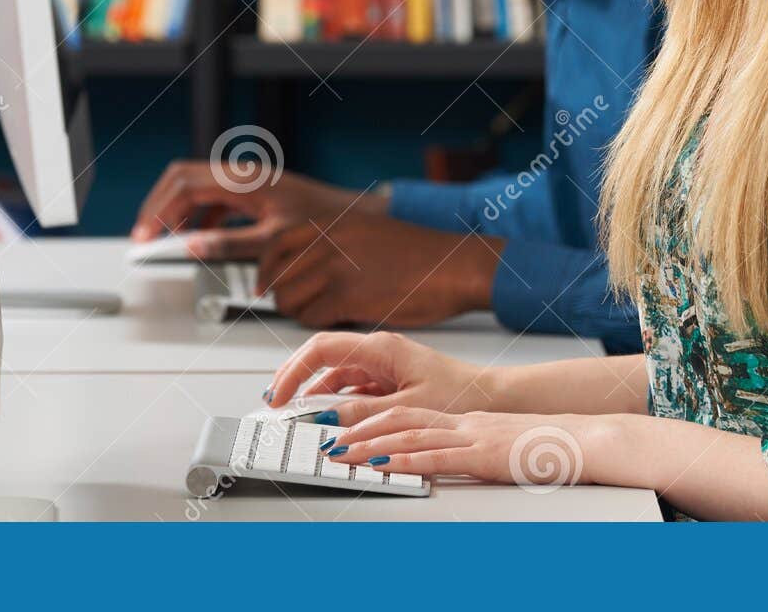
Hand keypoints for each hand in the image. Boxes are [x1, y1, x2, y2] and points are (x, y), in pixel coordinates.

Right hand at [131, 160, 385, 260]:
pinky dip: (198, 217)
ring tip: (166, 240)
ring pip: (196, 188)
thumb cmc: (322, 225)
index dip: (158, 210)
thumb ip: (230, 244)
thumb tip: (192, 247)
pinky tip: (198, 239)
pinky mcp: (254, 193)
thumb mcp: (273, 240)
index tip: (144, 237)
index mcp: (243, 180)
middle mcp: (241, 174)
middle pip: (182, 179)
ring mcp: (247, 182)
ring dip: (177, 211)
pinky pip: (214, 200)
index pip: (184, 185)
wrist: (354, 217)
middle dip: (159, 206)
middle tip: (144, 236)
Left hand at [256, 216, 503, 328]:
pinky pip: (312, 317)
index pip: (276, 244)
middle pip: (278, 276)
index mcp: (333, 223)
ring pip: (290, 299)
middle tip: (297, 308)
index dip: (267, 270)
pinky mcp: (349, 297)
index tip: (266, 286)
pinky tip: (339, 321)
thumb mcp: (368, 231)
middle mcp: (329, 241)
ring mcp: (337, 267)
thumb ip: (334, 243)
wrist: (454, 266)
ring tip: (323, 315)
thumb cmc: (421, 254)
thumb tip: (306, 266)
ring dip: (301, 313)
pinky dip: (319, 324)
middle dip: (283, 297)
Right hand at [264, 331, 501, 425]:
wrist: (491, 398)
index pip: (321, 348)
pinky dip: (335, 401)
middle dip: (295, 378)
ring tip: (295, 415)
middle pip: (322, 357)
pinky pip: (351, 387)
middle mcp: (378, 351)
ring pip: (335, 374)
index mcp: (381, 347)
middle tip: (276, 403)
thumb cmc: (459, 395)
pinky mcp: (388, 380)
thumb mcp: (406, 409)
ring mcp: (382, 364)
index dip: (293, 370)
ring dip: (314, 393)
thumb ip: (363, 414)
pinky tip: (326, 417)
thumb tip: (326, 420)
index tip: (278, 395)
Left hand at [324, 406, 604, 486]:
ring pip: (409, 433)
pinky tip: (381, 465)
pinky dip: (403, 460)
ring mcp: (472, 436)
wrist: (585, 440)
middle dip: (358, 427)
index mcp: (465, 420)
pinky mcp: (482, 454)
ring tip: (338, 452)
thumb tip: (447, 462)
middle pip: (400, 418)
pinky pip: (436, 456)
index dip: (372, 419)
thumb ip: (474, 450)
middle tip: (325, 437)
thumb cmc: (550, 447)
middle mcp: (463, 423)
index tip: (342, 427)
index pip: (409, 414)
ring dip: (369, 443)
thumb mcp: (502, 447)